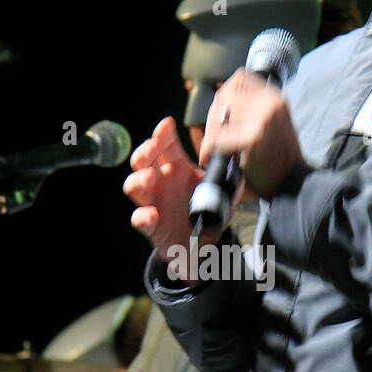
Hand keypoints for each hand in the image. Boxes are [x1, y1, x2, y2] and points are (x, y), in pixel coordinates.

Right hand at [124, 116, 222, 261]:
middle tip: (152, 149)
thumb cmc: (208, 215)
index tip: (167, 125)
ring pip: (133, 185)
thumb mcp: (224, 196)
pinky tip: (152, 215)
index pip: (166, 145)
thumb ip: (231, 182)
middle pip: (142, 160)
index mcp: (178, 168)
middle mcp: (161, 182)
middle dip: (144, 151)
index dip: (163, 133)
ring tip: (150, 178)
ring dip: (139, 179)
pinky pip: (138, 219)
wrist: (202, 247)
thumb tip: (239, 170)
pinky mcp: (150, 225)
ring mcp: (153, 202)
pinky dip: (142, 216)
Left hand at [200, 70, 303, 198]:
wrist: (294, 185)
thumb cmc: (278, 159)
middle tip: (211, 138)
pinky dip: (208, 150)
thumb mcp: (272, 124)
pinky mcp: (254, 138)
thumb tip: (221, 96)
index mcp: (275, 97)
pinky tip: (209, 159)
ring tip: (212, 149)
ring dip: (209, 133)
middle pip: (224, 97)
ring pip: (218, 116)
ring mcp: (263, 118)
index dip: (224, 96)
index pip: (239, 79)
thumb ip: (253, 108)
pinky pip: (217, 138)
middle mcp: (271, 102)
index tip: (219, 115)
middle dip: (213, 118)